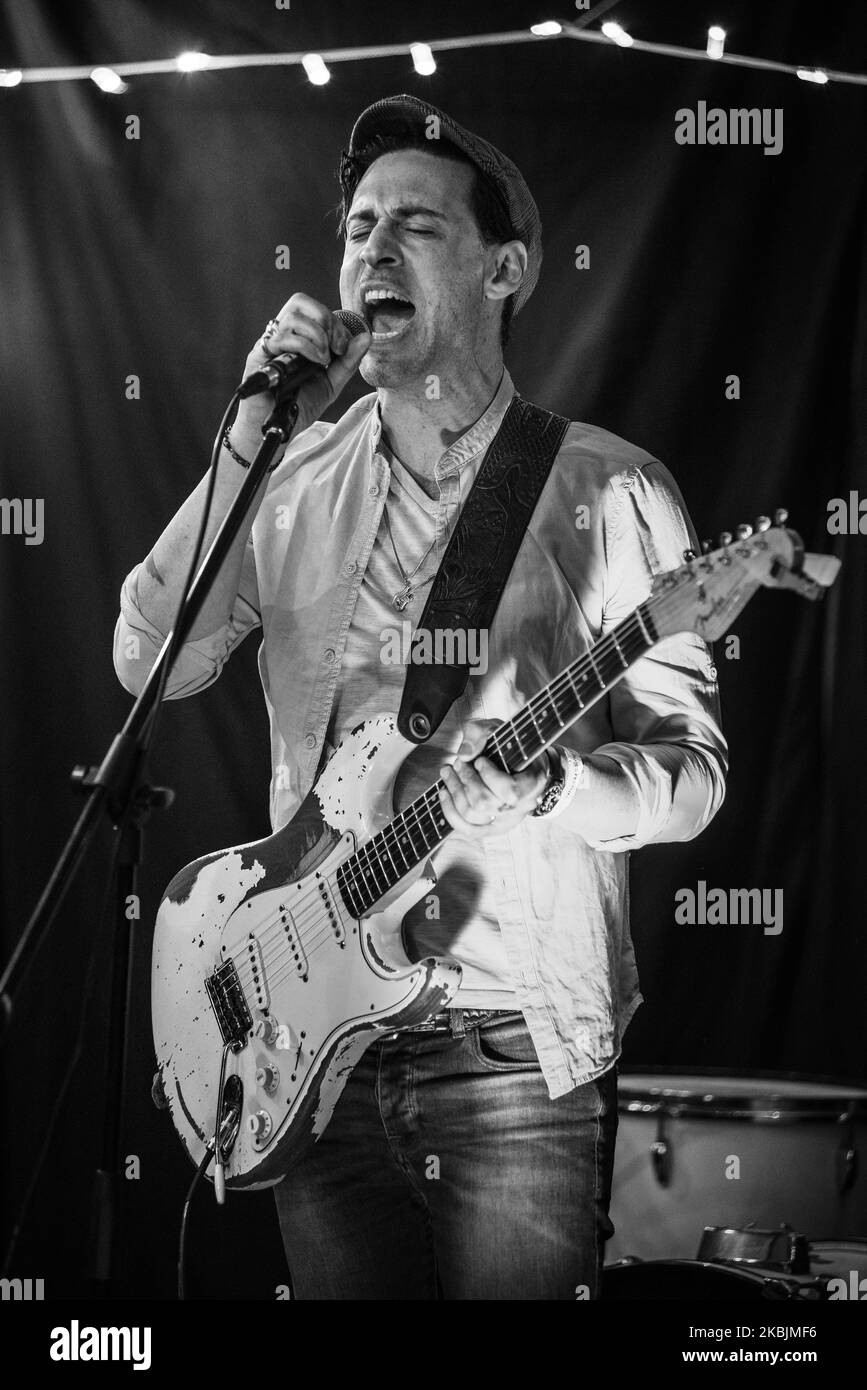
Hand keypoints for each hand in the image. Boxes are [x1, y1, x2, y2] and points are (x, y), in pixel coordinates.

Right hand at [232, 292, 370, 446]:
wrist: (278, 428)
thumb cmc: (299, 404)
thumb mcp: (332, 382)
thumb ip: (349, 360)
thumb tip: (366, 336)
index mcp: (298, 336)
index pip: (315, 309)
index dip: (335, 322)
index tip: (344, 347)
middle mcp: (282, 335)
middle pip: (300, 301)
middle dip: (325, 321)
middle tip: (336, 347)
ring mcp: (270, 344)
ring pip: (292, 317)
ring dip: (316, 335)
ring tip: (323, 359)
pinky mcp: (259, 356)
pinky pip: (280, 337)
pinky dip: (304, 347)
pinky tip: (314, 363)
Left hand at [438, 719, 549, 839]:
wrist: (522, 767)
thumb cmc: (511, 748)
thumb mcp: (499, 729)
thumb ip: (481, 733)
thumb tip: (465, 754)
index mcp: (532, 784)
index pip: (510, 791)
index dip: (489, 776)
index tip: (480, 760)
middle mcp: (521, 808)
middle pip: (485, 803)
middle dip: (466, 780)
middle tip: (458, 763)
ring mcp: (505, 821)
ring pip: (473, 815)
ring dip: (455, 791)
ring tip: (448, 772)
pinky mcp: (491, 828)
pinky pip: (468, 829)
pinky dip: (451, 811)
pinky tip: (444, 793)